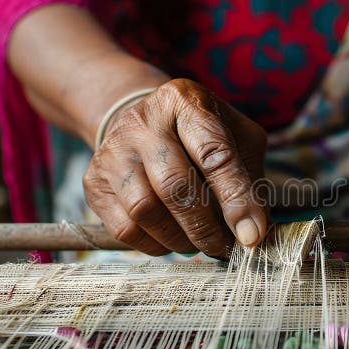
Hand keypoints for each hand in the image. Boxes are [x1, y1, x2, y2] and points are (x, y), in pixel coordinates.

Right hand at [84, 79, 268, 256]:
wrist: (142, 121)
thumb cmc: (201, 135)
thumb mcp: (235, 138)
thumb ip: (250, 178)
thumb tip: (255, 231)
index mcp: (185, 101)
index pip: (214, 154)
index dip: (236, 199)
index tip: (252, 235)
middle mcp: (143, 122)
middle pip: (175, 186)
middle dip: (206, 227)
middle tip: (226, 246)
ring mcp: (113, 153)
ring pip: (145, 211)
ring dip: (180, 239)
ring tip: (201, 242)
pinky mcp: (94, 183)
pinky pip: (125, 228)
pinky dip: (155, 245)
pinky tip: (172, 239)